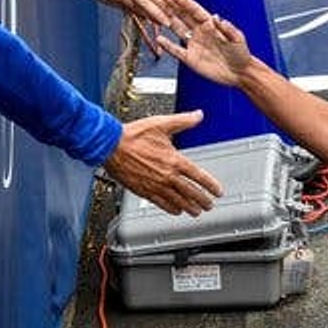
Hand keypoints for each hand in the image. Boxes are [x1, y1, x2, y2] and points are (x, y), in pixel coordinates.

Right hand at [69, 0, 167, 25]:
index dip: (162, 3)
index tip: (171, 9)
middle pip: (145, 4)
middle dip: (157, 15)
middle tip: (168, 23)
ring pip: (134, 9)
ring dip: (146, 17)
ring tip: (156, 23)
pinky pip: (121, 8)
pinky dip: (131, 13)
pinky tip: (138, 16)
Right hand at [101, 112, 223, 215]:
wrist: (110, 146)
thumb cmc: (133, 134)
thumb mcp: (161, 123)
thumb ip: (183, 120)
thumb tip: (198, 115)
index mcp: (174, 160)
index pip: (199, 176)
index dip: (211, 186)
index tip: (217, 192)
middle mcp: (167, 175)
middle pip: (191, 193)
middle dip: (203, 200)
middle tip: (209, 205)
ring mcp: (156, 185)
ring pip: (178, 201)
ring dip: (190, 208)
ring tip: (197, 211)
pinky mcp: (144, 191)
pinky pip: (162, 204)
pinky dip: (172, 209)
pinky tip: (176, 210)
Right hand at [156, 0, 253, 86]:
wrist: (240, 73)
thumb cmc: (241, 54)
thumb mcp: (237, 39)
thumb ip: (227, 29)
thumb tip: (216, 18)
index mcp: (211, 25)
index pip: (194, 10)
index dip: (184, 2)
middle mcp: (200, 32)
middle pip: (182, 16)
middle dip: (171, 5)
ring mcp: (194, 44)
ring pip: (177, 29)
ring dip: (167, 20)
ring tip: (155, 11)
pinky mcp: (190, 58)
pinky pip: (176, 50)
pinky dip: (167, 45)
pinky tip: (160, 39)